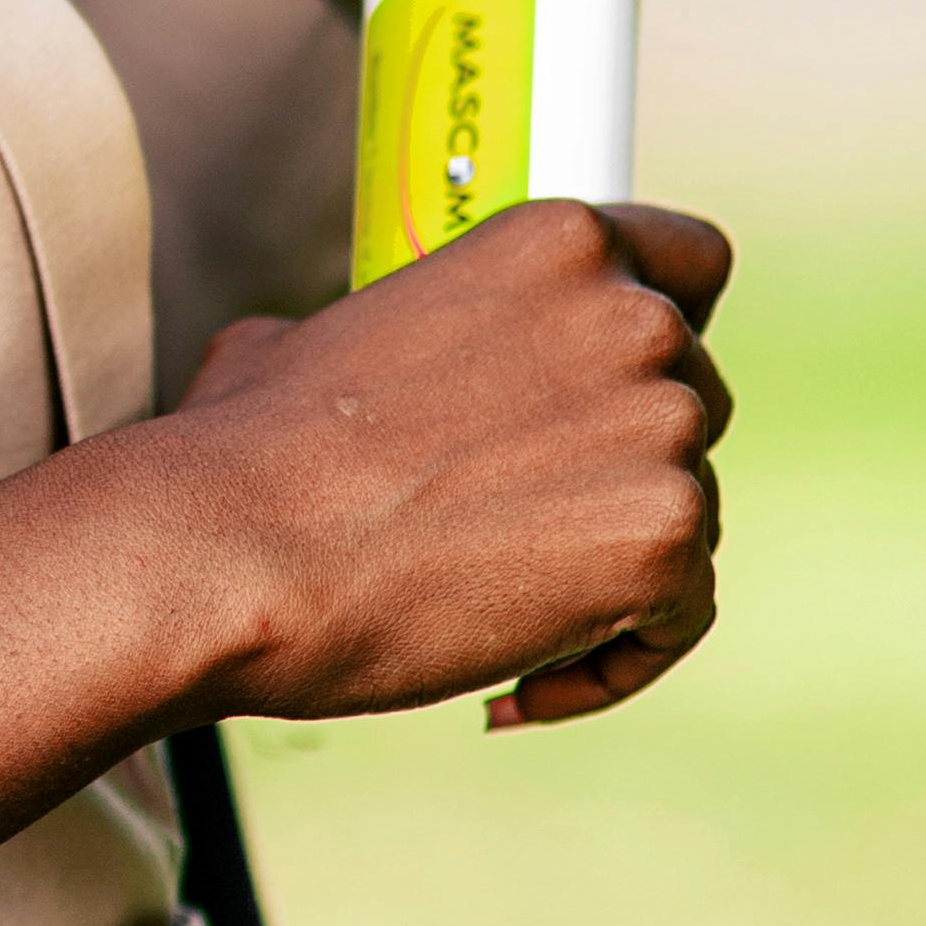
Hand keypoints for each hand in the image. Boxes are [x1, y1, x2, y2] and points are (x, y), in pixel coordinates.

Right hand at [160, 193, 731, 732]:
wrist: (231, 552)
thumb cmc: (247, 454)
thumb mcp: (317, 333)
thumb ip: (411, 336)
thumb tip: (372, 371)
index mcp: (554, 242)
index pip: (690, 263)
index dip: (664, 334)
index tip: (612, 396)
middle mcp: (629, 318)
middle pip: (694, 404)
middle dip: (622, 468)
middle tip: (518, 530)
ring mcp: (659, 427)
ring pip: (686, 517)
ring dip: (607, 571)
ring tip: (490, 619)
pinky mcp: (665, 540)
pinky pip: (676, 617)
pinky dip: (605, 663)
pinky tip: (510, 683)